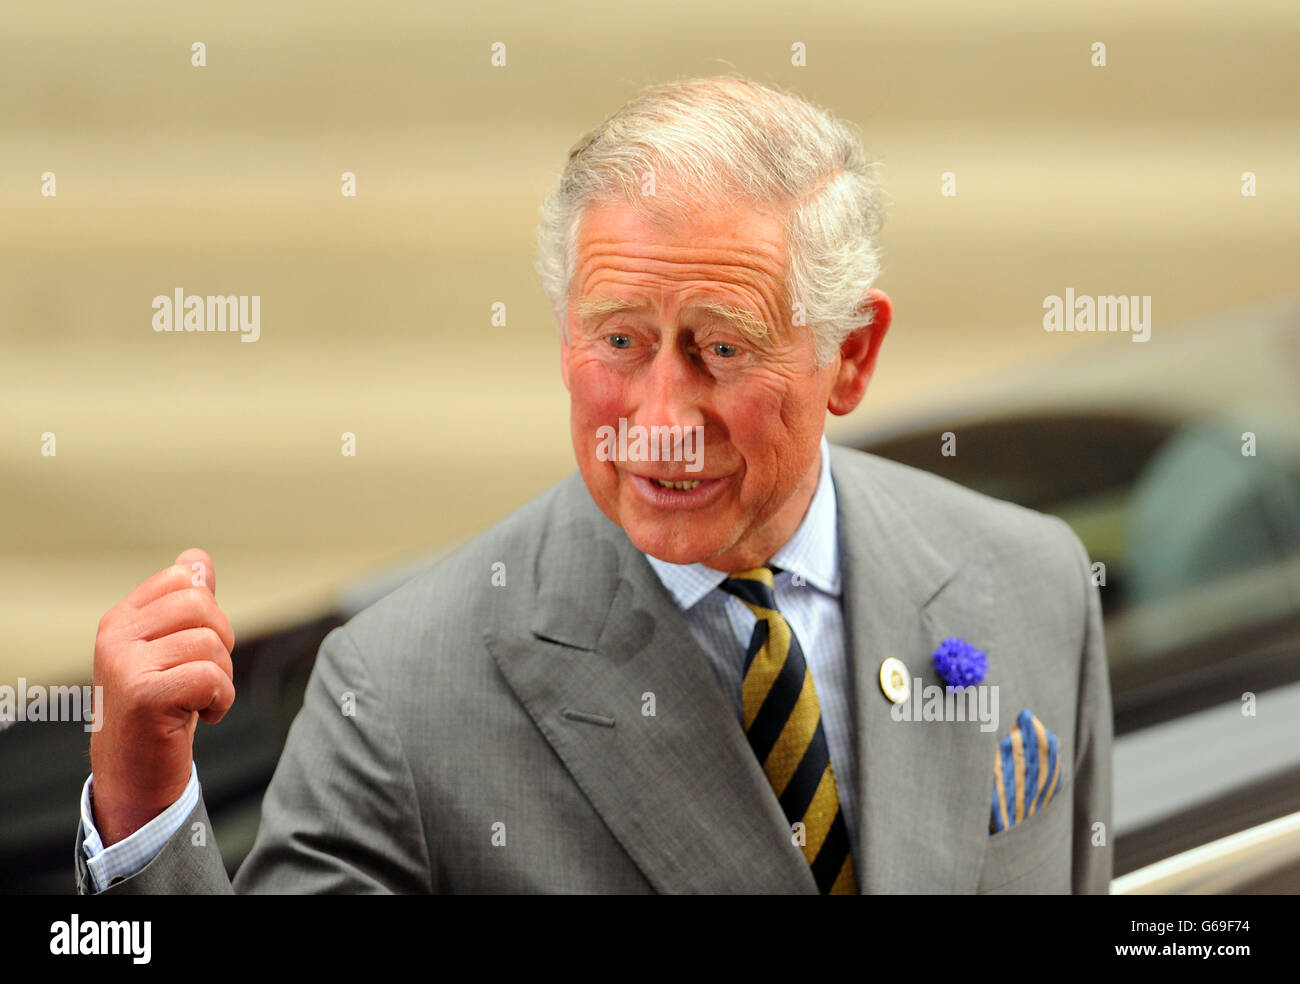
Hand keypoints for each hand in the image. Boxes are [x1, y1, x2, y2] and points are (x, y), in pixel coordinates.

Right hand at [89, 548, 235, 845]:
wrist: (136, 774)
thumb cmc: (160, 709)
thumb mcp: (170, 649)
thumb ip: (184, 604)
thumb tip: (197, 559)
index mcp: (122, 618)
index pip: (184, 577)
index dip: (209, 614)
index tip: (192, 651)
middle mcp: (116, 636)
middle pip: (201, 605)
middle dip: (221, 643)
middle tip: (203, 679)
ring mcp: (124, 665)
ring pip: (211, 643)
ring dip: (222, 678)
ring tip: (198, 701)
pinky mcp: (143, 695)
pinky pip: (210, 677)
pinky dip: (221, 700)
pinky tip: (203, 716)